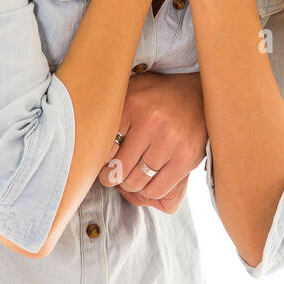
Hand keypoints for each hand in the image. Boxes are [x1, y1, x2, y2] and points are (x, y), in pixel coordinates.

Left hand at [96, 70, 207, 213]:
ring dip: (131, 185)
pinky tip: (148, 180)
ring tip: (131, 176)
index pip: (104, 148)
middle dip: (112, 177)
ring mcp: (171, 141)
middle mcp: (152, 122)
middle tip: (114, 174)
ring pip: (137, 182)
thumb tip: (86, 140)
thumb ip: (109, 111)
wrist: (198, 95)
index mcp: (132, 104)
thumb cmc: (157, 97)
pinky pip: (158, 189)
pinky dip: (149, 191)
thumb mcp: (130, 92)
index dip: (100, 161)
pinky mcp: (187, 158)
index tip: (103, 161)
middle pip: (118, 170)